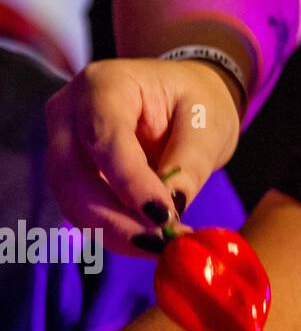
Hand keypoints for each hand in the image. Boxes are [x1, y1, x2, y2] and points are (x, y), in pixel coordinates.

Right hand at [45, 58, 241, 256]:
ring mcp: (62, 142)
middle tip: (159, 244)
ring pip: (72, 199)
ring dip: (114, 231)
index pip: (104, 138)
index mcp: (104, 84)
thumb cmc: (197, 101)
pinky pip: (82, 208)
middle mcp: (69, 111)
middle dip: (115, 218)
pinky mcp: (70, 172)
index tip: (162, 217)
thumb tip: (167, 213)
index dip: (129, 182)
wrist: (183, 97)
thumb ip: (188, 165)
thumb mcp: (207, 123)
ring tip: (161, 246)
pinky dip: (114, 229)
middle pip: (73, 175)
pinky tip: (149, 240)